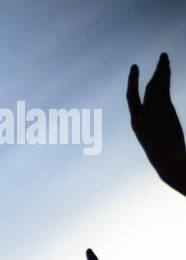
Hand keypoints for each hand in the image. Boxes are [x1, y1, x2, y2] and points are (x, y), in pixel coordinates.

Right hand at [127, 53, 185, 194]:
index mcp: (136, 123)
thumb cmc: (165, 160)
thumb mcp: (157, 146)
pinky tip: (166, 63)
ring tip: (164, 56)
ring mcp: (151, 109)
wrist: (168, 161)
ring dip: (161, 68)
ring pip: (155, 83)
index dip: (133, 83)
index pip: (133, 99)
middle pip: (147, 88)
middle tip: (153, 61)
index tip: (134, 70)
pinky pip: (163, 84)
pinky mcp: (162, 106)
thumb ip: (156, 133)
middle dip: (149, 74)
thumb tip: (161, 131)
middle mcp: (141, 114)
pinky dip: (165, 71)